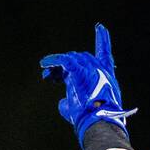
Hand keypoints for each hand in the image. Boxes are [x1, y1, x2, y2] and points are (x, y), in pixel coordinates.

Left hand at [40, 23, 136, 142]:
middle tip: (53, 78)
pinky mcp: (79, 71)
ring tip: (48, 77)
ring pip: (71, 58)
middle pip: (81, 57)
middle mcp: (99, 69)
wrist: (99, 122)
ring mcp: (90, 68)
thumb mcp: (88, 108)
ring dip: (57, 67)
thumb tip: (63, 102)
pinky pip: (63, 60)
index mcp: (106, 77)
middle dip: (66, 66)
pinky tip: (43, 63)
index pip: (105, 54)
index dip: (102, 40)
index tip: (100, 28)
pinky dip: (52, 60)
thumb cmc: (94, 119)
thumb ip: (73, 101)